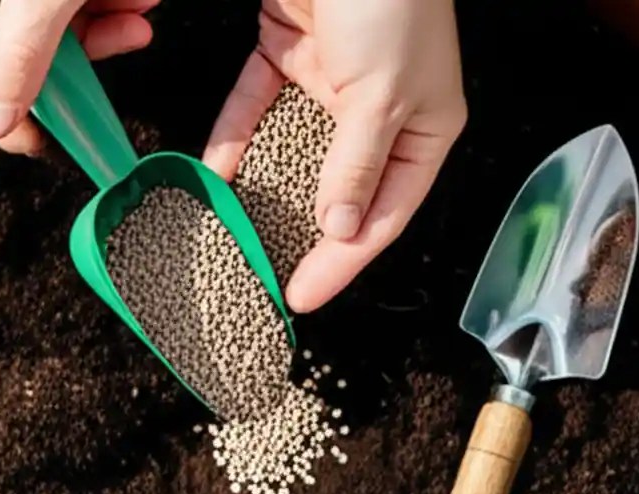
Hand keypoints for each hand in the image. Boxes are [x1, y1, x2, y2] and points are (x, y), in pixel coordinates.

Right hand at [0, 0, 157, 154]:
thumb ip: (18, 55)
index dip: (23, 122)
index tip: (74, 136)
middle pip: (30, 63)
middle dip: (86, 56)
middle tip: (127, 38)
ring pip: (64, 32)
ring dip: (110, 25)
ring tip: (137, 2)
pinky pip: (79, 5)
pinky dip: (113, 2)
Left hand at [204, 0, 466, 312]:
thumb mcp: (383, 96)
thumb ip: (358, 164)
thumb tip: (341, 227)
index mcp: (425, 129)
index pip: (381, 215)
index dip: (344, 263)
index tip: (303, 296)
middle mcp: (380, 112)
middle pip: (336, 192)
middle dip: (301, 236)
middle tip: (264, 278)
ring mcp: (332, 84)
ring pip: (290, 154)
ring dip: (261, 192)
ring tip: (231, 237)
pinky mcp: (290, 53)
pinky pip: (255, 107)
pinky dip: (233, 137)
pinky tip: (213, 173)